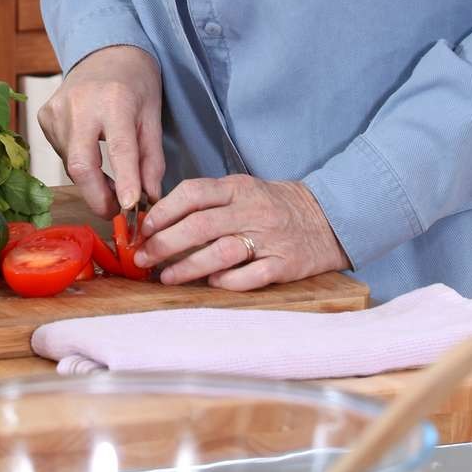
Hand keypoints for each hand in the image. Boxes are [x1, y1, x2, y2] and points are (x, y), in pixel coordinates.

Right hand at [37, 45, 163, 216]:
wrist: (105, 51)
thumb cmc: (135, 82)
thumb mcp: (153, 116)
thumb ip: (152, 160)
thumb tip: (149, 198)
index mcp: (114, 99)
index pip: (119, 147)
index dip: (124, 180)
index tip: (129, 208)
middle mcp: (80, 103)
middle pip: (81, 164)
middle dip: (97, 196)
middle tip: (116, 211)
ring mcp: (57, 109)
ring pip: (71, 163)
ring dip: (92, 181)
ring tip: (112, 180)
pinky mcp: (44, 117)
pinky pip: (62, 153)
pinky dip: (79, 164)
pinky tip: (92, 152)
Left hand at [134, 175, 348, 288]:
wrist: (327, 219)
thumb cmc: (271, 206)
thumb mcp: (242, 191)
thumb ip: (207, 202)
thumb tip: (160, 222)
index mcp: (237, 188)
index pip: (193, 193)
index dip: (164, 211)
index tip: (144, 228)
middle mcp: (252, 210)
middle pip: (200, 226)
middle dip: (165, 244)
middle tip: (144, 258)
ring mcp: (270, 238)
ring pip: (221, 253)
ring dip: (188, 267)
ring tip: (166, 277)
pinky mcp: (285, 264)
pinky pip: (251, 276)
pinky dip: (228, 282)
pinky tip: (211, 284)